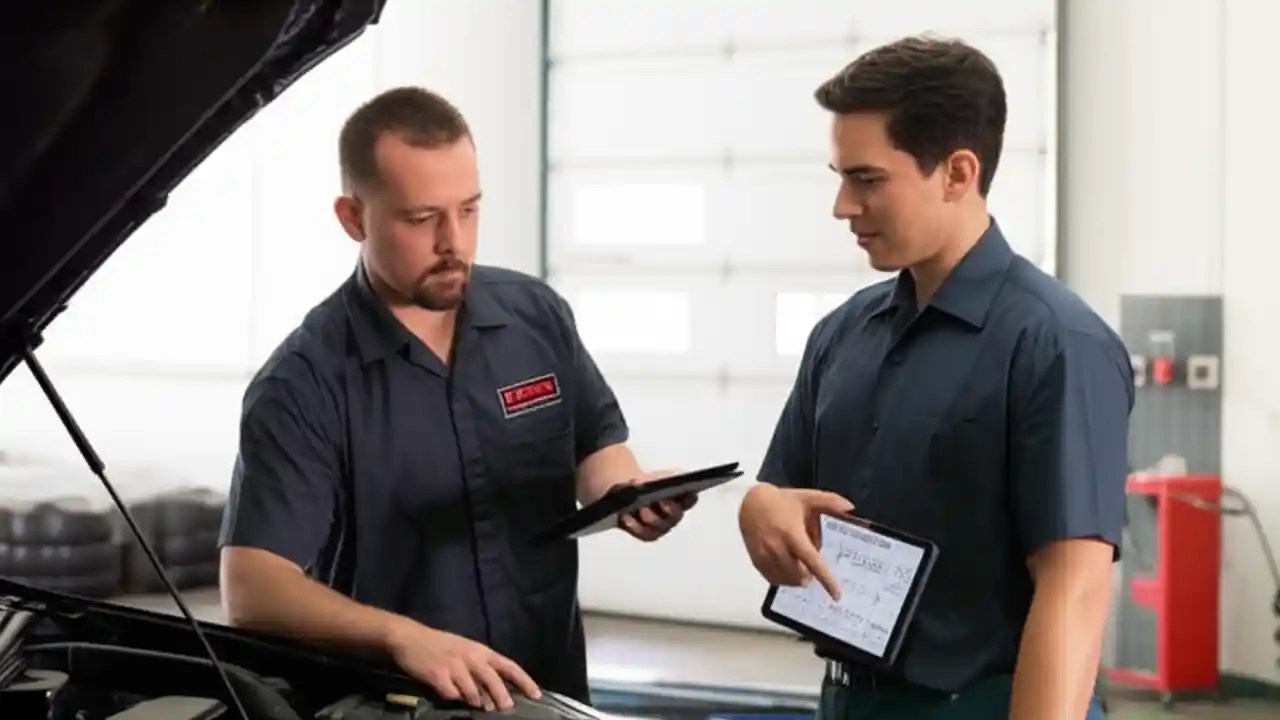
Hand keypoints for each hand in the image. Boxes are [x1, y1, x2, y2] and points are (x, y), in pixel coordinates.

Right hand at [386, 617, 540, 710]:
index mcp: (481, 651)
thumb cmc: (441, 645)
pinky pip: (451, 694)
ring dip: (475, 700)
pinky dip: (453, 697)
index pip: (509, 666)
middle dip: (502, 697)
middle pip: (493, 680)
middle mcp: (470, 658)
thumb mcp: (466, 652)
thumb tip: (493, 696)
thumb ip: (480, 671)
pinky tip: (449, 693)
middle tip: (505, 709)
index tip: (537, 695)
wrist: (410, 637)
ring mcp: (454, 666)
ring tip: (474, 703)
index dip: (524, 681)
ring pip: (472, 692)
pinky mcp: (437, 675)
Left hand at [616, 468, 697, 541]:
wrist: (630, 492)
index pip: (691, 499)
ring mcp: (662, 527)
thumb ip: (658, 477)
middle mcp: (674, 516)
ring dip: (650, 517)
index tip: (683, 489)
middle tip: (660, 500)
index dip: (689, 496)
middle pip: (675, 514)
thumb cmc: (647, 483)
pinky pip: (643, 533)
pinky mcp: (647, 534)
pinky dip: (634, 525)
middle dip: (669, 508)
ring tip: (641, 507)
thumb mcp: (654, 476)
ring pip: (659, 526)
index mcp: (682, 499)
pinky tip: (626, 517)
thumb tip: (650, 482)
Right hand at [738, 483, 853, 599]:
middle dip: (809, 577)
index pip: (812, 561)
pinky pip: (772, 579)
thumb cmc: (782, 501)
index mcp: (792, 533)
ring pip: (785, 580)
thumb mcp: (807, 497)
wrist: (751, 502)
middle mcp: (777, 546)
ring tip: (802, 571)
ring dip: (797, 580)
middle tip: (814, 571)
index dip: (825, 579)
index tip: (837, 594)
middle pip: (798, 575)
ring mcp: (764, 554)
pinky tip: (788, 571)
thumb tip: (850, 508)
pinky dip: (783, 580)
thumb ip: (829, 501)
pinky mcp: (756, 559)